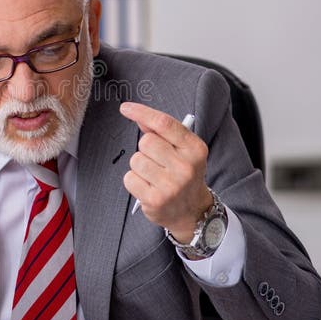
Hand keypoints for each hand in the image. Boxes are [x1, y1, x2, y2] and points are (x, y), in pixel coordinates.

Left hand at [119, 102, 212, 242]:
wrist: (192, 211)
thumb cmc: (183, 174)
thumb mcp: (182, 150)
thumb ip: (162, 132)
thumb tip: (138, 116)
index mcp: (195, 149)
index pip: (164, 123)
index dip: (142, 112)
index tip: (125, 108)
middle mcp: (186, 167)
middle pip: (146, 142)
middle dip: (145, 148)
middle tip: (156, 160)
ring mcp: (171, 185)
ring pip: (136, 160)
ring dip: (139, 166)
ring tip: (153, 176)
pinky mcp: (155, 200)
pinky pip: (129, 178)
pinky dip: (134, 181)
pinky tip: (147, 186)